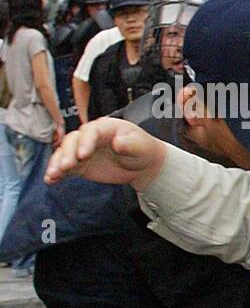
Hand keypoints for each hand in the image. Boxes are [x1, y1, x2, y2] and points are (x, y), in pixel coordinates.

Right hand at [45, 117, 166, 188]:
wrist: (142, 164)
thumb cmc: (142, 149)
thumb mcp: (140, 145)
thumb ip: (129, 144)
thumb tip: (117, 143)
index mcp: (105, 127)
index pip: (90, 132)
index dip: (85, 142)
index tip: (83, 155)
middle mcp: (89, 137)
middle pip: (72, 141)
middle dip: (67, 154)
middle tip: (66, 166)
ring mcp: (82, 150)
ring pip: (64, 154)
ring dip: (57, 164)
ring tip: (52, 175)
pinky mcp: (80, 164)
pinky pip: (65, 167)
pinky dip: (57, 173)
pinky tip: (50, 180)